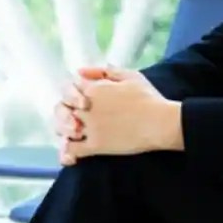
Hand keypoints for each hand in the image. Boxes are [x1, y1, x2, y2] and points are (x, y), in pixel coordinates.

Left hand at [61, 67, 180, 163]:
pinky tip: (73, 151)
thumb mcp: (130, 76)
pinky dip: (67, 150)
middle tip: (76, 116)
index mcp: (94, 89)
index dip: (73, 92)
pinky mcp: (96, 145)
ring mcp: (90, 127)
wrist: (160, 123)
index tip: (81, 98)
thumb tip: (80, 71)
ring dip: (65, 129)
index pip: (69, 87)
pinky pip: (71, 148)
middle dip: (67, 111)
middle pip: (62, 107)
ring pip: (62, 128)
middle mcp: (87, 107)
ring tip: (76, 131)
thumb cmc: (149, 98)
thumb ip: (103, 71)